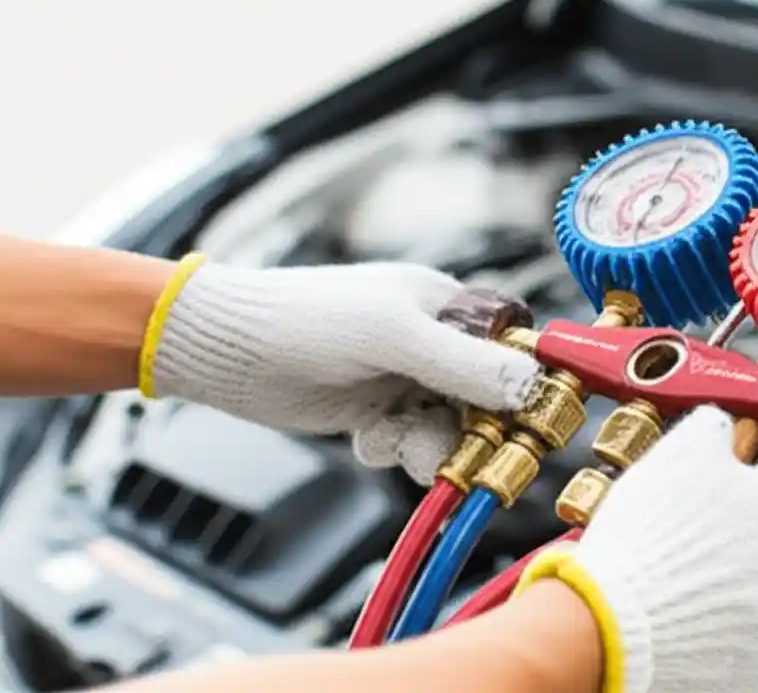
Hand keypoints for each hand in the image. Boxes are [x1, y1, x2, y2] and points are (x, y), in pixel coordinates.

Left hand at [143, 257, 540, 482]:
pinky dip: (396, 448)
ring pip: (450, 427)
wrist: (227, 350)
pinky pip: (412, 441)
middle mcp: (431, 341)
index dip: (520, 386)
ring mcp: (403, 377)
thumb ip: (464, 363)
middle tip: (459, 449)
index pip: (509, 348)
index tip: (524, 422)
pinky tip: (370, 439)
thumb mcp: (393, 336)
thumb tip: (530, 384)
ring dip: (431, 445)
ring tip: (398, 442)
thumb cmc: (304, 319)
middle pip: (486, 398)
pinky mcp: (376, 410)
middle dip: (474, 429)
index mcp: (444, 307)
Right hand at [516, 406, 757, 692]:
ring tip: (686, 563)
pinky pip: (757, 625)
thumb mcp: (683, 450)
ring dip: (746, 565)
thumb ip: (719, 425)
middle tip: (702, 512)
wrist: (619, 631)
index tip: (746, 456)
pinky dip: (730, 613)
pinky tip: (686, 602)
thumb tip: (725, 424)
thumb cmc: (658, 534)